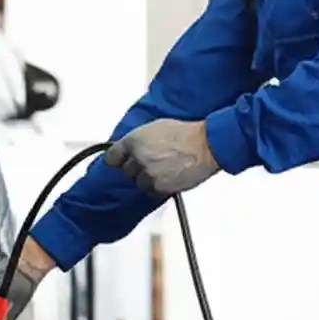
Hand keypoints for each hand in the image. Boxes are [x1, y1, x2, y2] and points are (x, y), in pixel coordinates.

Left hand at [105, 118, 219, 194]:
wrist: (206, 145)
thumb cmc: (188, 134)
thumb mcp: (158, 127)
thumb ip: (140, 139)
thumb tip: (133, 149)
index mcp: (134, 140)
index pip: (111, 157)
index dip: (117, 160)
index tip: (120, 162)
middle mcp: (138, 157)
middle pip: (126, 171)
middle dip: (138, 169)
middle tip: (154, 162)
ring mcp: (148, 173)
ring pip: (139, 183)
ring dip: (149, 179)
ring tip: (166, 170)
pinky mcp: (159, 187)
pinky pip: (152, 192)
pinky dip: (160, 188)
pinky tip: (171, 177)